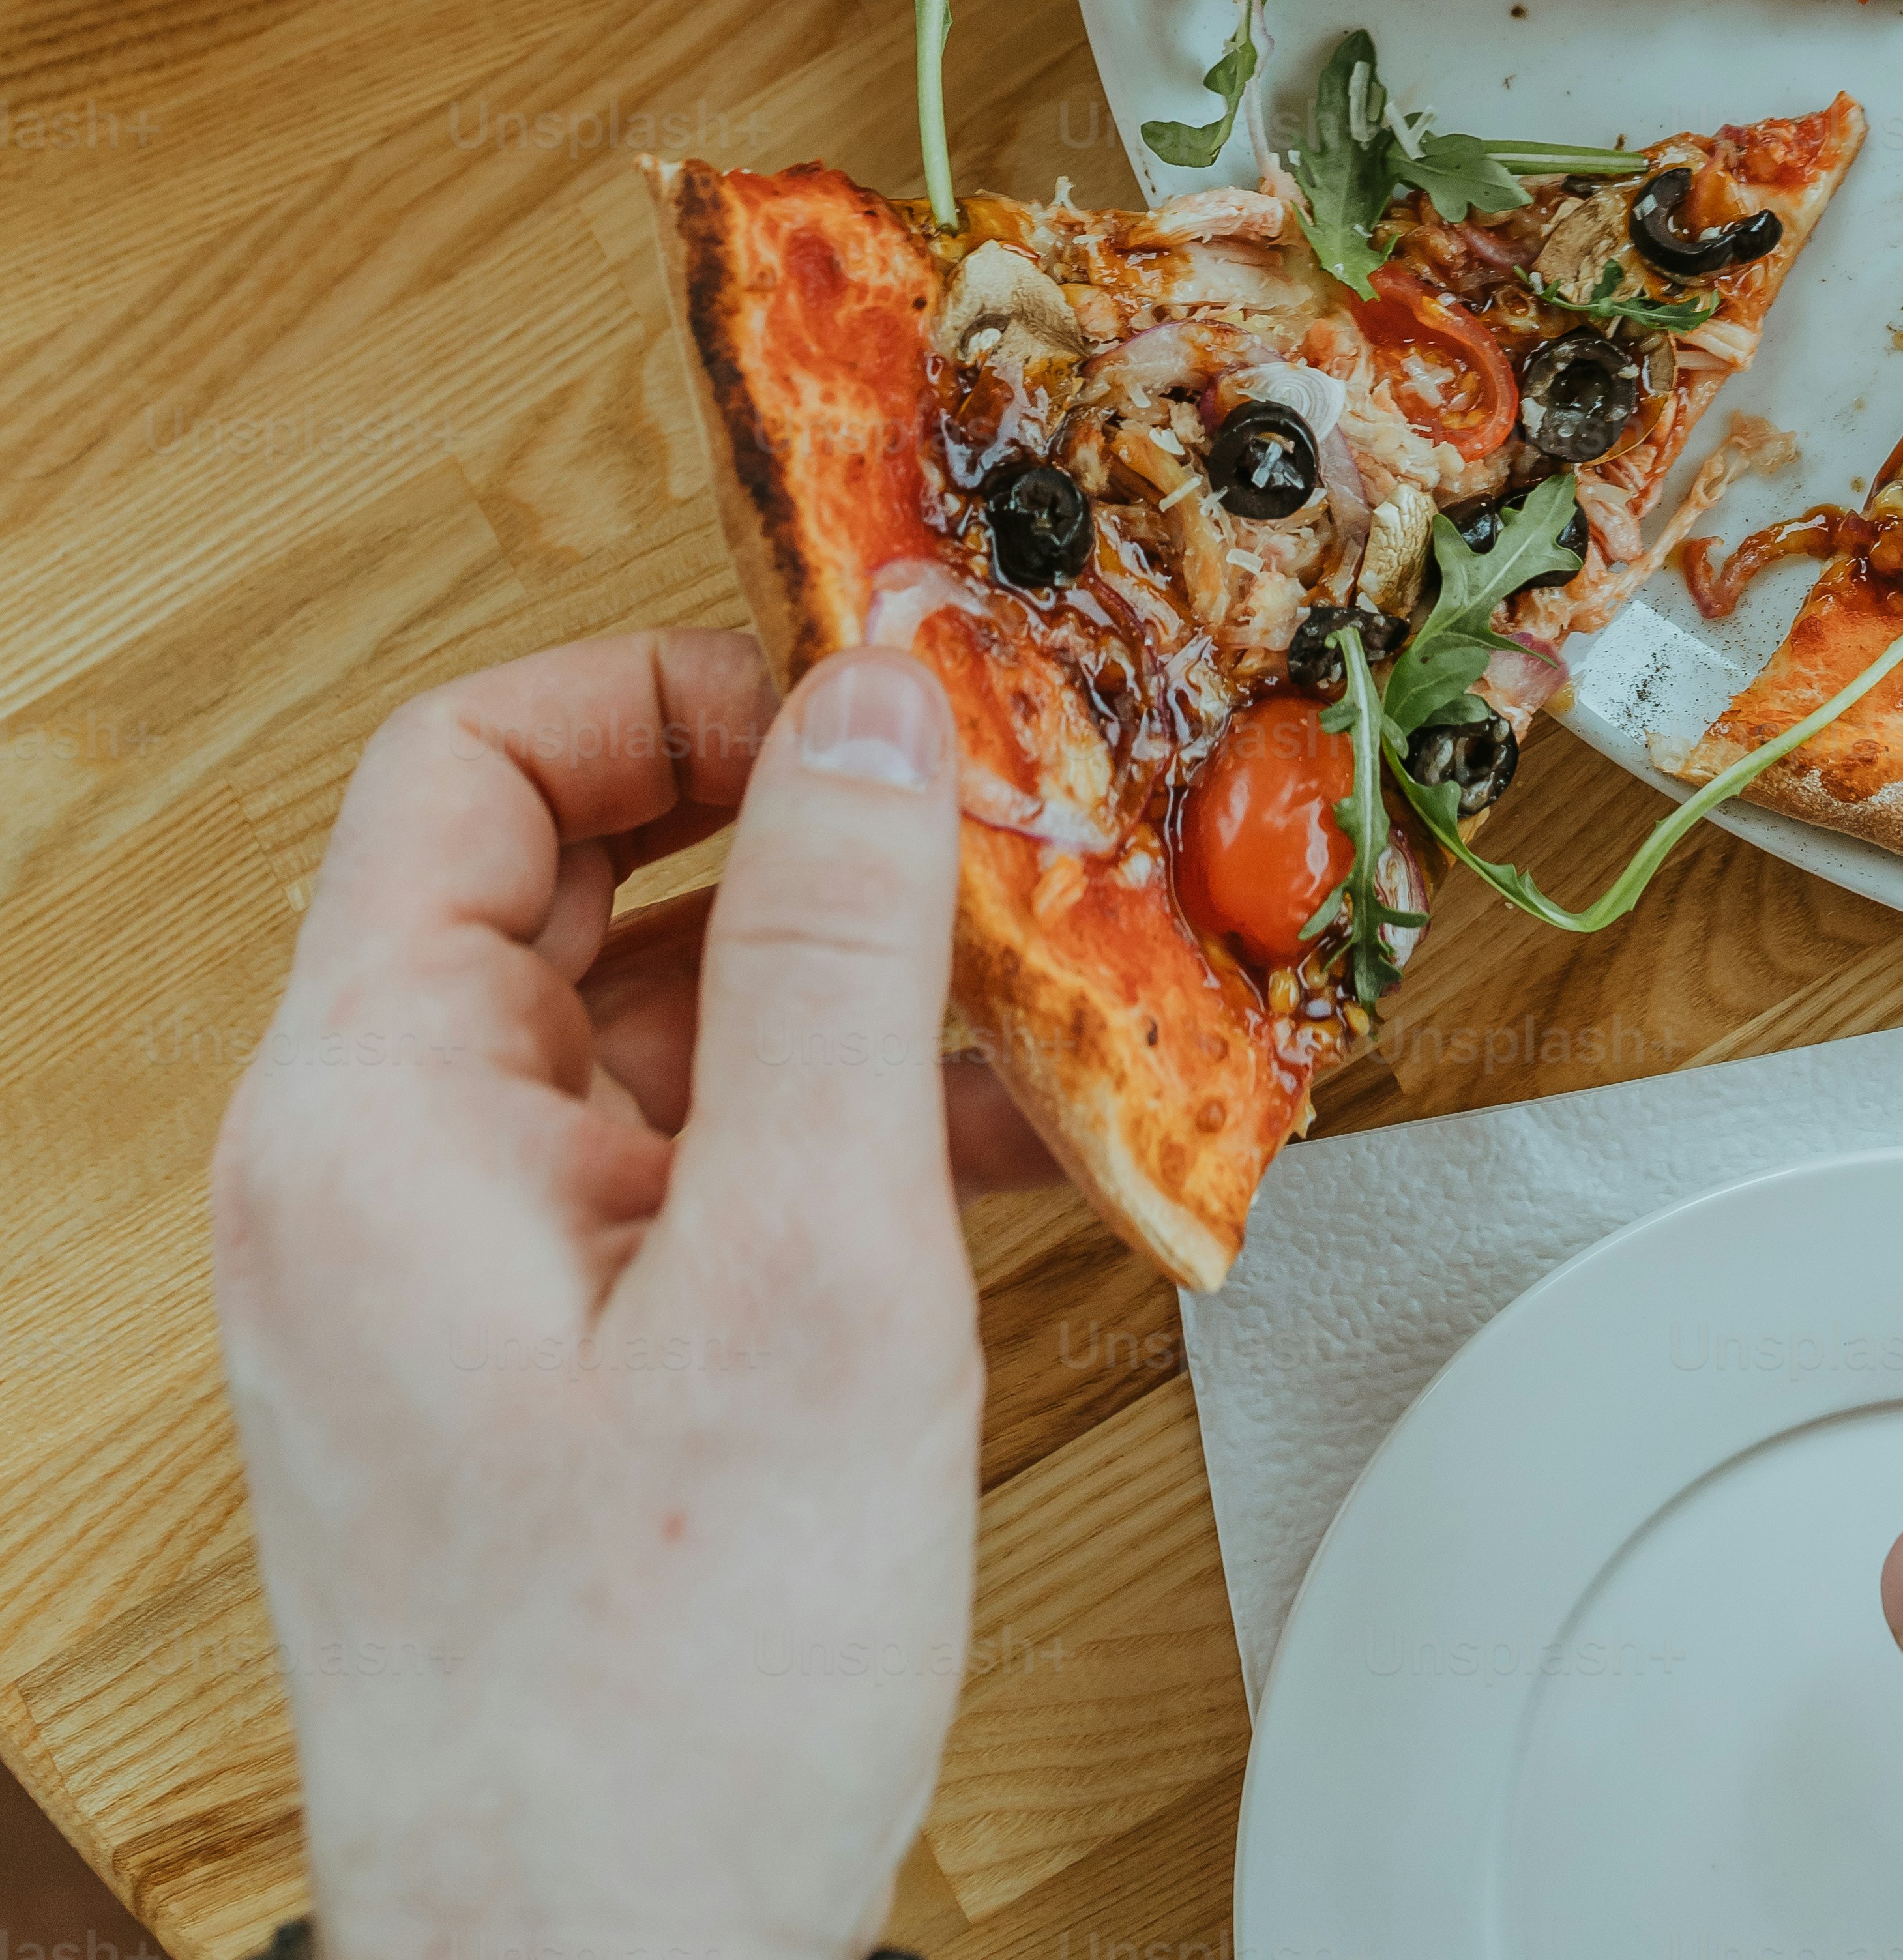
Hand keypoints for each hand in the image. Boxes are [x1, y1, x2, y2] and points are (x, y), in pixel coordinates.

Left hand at [211, 626, 1049, 1959]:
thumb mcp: (806, 1270)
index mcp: (373, 1116)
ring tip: (1031, 986)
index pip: (473, 761)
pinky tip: (993, 1147)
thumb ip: (837, 957)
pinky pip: (678, 1159)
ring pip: (649, 1022)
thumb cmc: (660, 1707)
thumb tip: (867, 706)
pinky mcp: (539, 1358)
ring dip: (840, 989)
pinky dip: (826, 1126)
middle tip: (971, 819)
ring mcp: (456, 1271)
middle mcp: (380, 1173)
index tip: (845, 699)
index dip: (667, 692)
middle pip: (568, 880)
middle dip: (790, 834)